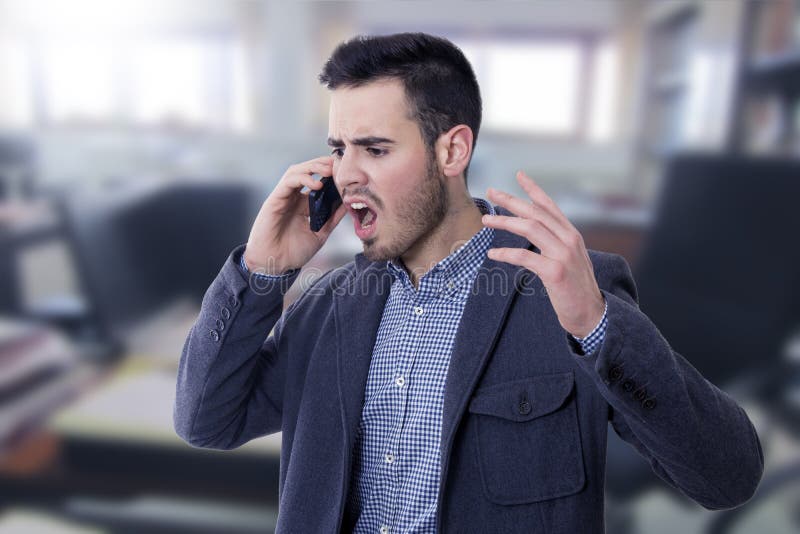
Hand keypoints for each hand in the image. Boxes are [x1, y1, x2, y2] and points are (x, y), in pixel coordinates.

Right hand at [243, 156, 346, 274]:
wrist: (275, 265)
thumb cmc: (293, 252)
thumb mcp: (320, 233)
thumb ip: (332, 218)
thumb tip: (348, 204)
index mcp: (303, 205)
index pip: (317, 181)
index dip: (330, 173)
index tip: (346, 171)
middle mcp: (293, 198)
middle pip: (307, 171)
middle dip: (323, 164)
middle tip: (339, 164)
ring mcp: (283, 197)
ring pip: (297, 171)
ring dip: (313, 167)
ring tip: (329, 170)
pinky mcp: (274, 200)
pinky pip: (288, 182)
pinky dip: (303, 178)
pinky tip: (317, 184)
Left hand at [482, 171, 604, 337]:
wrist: (592, 314)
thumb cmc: (576, 289)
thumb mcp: (570, 259)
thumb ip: (556, 243)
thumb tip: (536, 232)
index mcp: (571, 235)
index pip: (550, 206)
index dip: (534, 189)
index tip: (518, 175)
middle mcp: (569, 240)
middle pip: (536, 213)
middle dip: (512, 200)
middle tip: (491, 192)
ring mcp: (563, 255)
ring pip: (530, 229)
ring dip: (505, 222)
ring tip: (486, 221)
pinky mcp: (555, 272)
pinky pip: (525, 257)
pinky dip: (506, 253)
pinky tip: (492, 254)